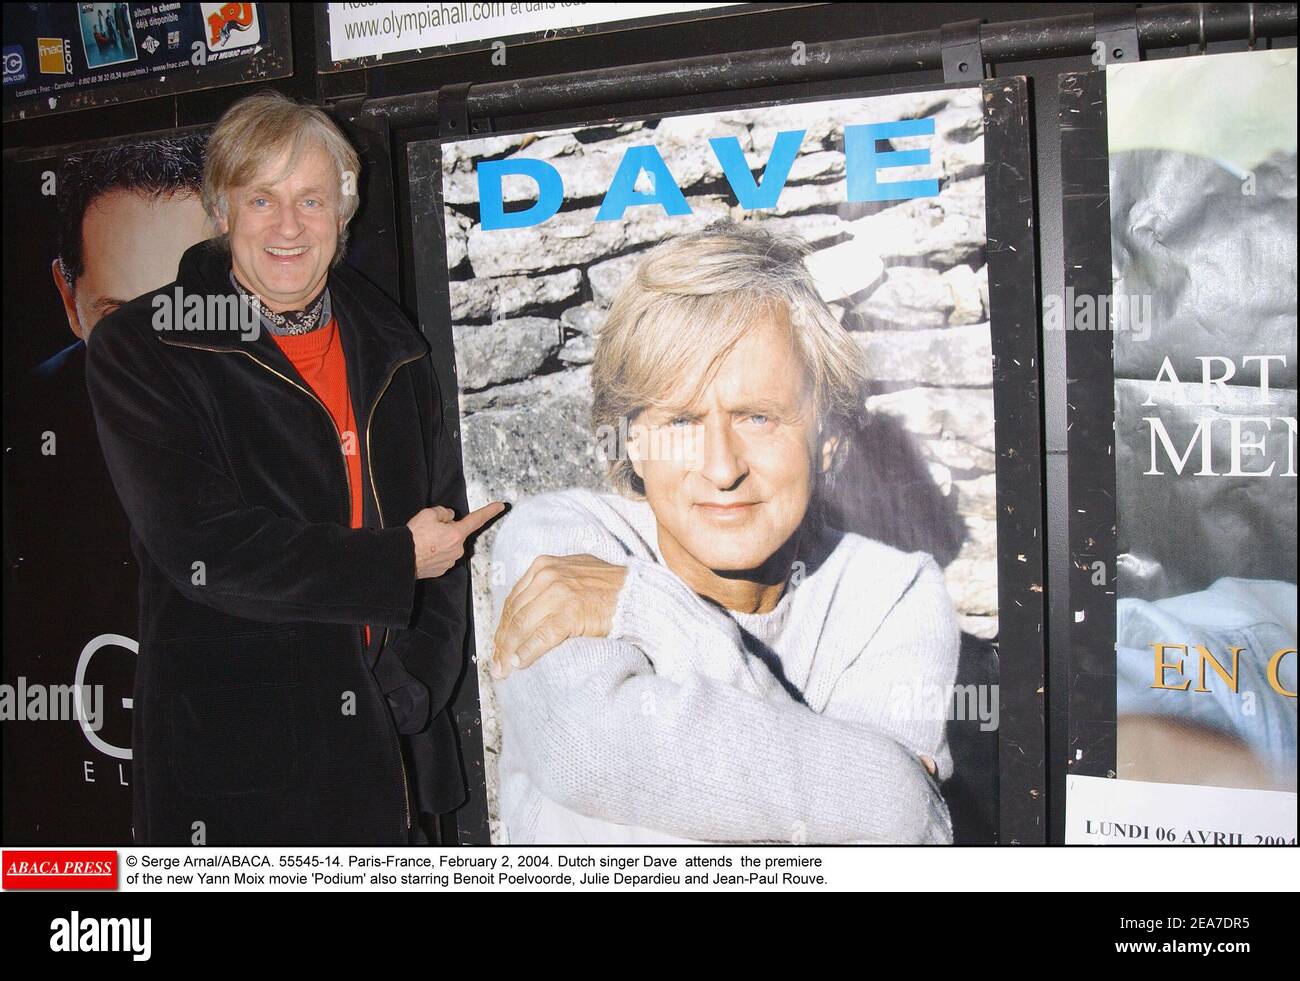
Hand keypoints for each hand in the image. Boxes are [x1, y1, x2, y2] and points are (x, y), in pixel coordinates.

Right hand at [407, 502, 505, 578]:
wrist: (402, 558)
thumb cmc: (414, 537)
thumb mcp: (428, 514)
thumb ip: (444, 513)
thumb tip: (449, 517)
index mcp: (457, 534)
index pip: (477, 520)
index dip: (489, 511)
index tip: (500, 506)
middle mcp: (458, 549)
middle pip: (457, 534)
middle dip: (447, 530)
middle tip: (430, 530)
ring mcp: (450, 561)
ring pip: (449, 546)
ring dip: (440, 542)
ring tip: (424, 542)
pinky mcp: (442, 570)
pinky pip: (443, 556)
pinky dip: (435, 553)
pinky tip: (424, 551)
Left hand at [492, 553, 626, 678]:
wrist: (637, 594)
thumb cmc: (610, 587)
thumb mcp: (573, 573)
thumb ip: (549, 583)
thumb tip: (527, 607)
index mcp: (543, 566)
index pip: (513, 600)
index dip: (502, 626)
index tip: (497, 645)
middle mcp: (546, 576)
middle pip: (513, 614)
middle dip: (501, 642)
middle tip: (496, 664)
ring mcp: (558, 594)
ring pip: (522, 626)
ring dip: (509, 652)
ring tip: (504, 669)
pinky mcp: (570, 613)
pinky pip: (541, 637)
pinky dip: (527, 652)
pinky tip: (519, 664)